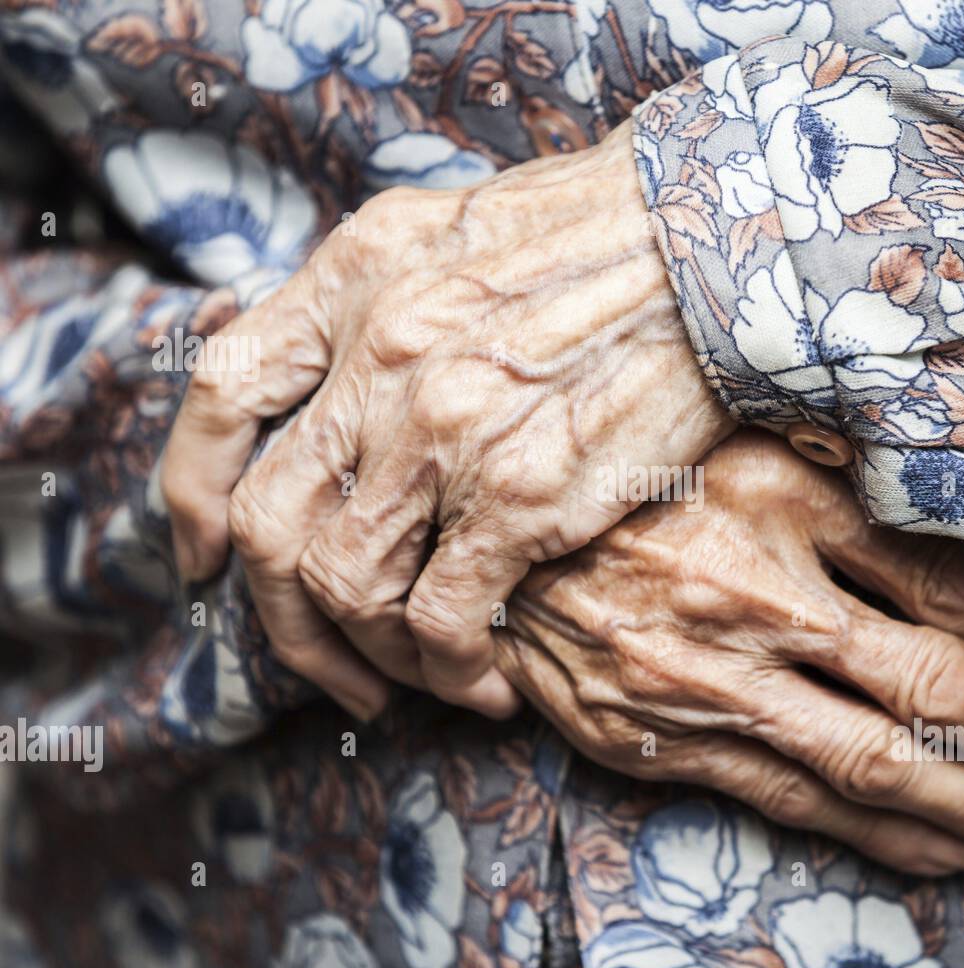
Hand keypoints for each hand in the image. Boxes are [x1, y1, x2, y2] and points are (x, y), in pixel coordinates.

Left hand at [160, 120, 730, 719]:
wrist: (710, 248)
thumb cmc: (601, 237)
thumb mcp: (451, 230)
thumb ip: (375, 302)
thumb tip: (335, 382)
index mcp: (353, 280)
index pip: (222, 394)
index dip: (195, 490)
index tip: (209, 554)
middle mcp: (378, 357)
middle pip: (269, 519)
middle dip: (279, 618)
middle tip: (323, 663)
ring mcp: (443, 431)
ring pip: (344, 584)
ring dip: (366, 655)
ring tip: (415, 679)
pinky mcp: (520, 497)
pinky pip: (439, 619)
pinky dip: (446, 670)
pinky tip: (481, 684)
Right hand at [495, 432, 963, 873]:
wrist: (479, 527)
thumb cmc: (623, 465)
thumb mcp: (740, 436)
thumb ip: (847, 480)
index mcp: (779, 493)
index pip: (950, 589)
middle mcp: (748, 591)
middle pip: (932, 689)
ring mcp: (700, 675)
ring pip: (871, 762)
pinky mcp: (654, 738)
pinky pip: (787, 798)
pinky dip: (877, 831)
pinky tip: (941, 847)